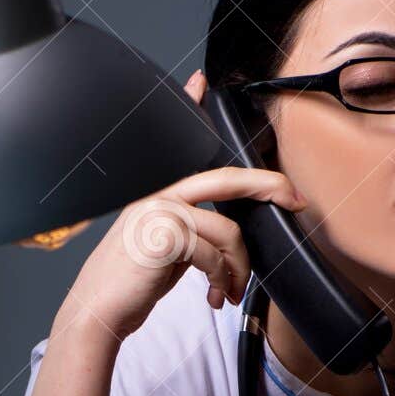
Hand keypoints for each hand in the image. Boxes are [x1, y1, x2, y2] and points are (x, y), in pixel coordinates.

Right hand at [53, 71, 306, 343]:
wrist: (99, 312)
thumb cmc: (129, 285)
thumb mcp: (162, 251)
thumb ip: (189, 232)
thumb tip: (228, 241)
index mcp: (156, 194)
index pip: (181, 146)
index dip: (189, 107)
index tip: (200, 83)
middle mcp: (158, 196)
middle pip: (227, 179)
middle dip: (270, 186)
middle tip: (295, 201)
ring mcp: (160, 212)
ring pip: (229, 232)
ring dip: (238, 268)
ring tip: (229, 289)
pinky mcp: (165, 236)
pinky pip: (214, 255)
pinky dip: (222, 280)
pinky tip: (214, 296)